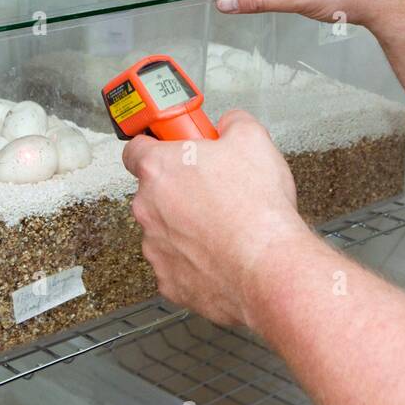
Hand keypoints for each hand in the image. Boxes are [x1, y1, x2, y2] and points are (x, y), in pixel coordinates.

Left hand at [122, 109, 312, 328]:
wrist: (268, 267)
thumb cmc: (257, 209)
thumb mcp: (253, 139)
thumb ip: (233, 123)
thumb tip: (230, 124)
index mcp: (159, 170)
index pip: (135, 149)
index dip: (155, 146)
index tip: (172, 148)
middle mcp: (148, 209)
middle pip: (154, 192)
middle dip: (180, 189)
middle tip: (214, 189)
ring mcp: (156, 248)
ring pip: (166, 230)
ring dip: (187, 226)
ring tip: (225, 225)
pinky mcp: (169, 282)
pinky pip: (177, 265)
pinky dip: (195, 261)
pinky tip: (222, 254)